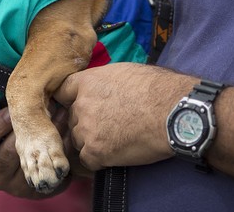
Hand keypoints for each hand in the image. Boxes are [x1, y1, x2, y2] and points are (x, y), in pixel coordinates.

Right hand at [0, 105, 78, 198]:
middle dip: (26, 127)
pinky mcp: (32, 190)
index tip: (13, 108)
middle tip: (46, 104)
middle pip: (8, 153)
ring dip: (46, 134)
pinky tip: (68, 131)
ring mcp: (11, 184)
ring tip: (60, 112)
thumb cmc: (4, 122)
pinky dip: (59, 149)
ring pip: (27, 160)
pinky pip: (47, 169)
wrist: (29, 147)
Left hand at [53, 63, 185, 171]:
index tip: (78, 106)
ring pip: (78, 141)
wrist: (171, 111)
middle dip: (84, 123)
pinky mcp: (96, 152)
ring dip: (91, 143)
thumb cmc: (157, 88)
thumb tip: (106, 89)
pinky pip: (88, 161)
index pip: (62, 92)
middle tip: (106, 127)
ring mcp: (86, 130)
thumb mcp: (124, 72)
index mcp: (86, 82)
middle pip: (72, 119)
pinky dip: (99, 161)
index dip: (70, 101)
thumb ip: (104, 82)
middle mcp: (81, 105)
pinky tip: (115, 155)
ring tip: (114, 141)